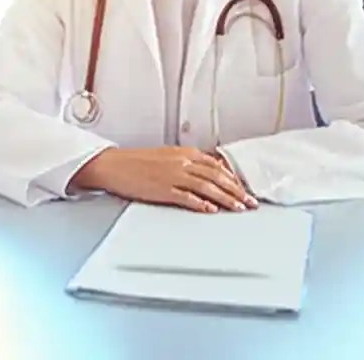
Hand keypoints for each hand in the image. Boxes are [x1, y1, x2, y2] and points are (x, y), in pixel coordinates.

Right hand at [71, 147, 258, 212]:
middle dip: (237, 190)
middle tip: (250, 202)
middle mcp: (182, 162)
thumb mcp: (167, 156)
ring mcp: (173, 176)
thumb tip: (207, 173)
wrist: (114, 165)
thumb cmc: (138, 162)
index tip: (244, 189)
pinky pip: (187, 197)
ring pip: (207, 187)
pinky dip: (201, 204)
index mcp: (184, 153)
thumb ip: (188, 163)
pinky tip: (212, 210)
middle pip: (217, 177)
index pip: (217, 166)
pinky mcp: (163, 189)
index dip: (233, 178)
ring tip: (238, 208)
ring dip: (226, 199)